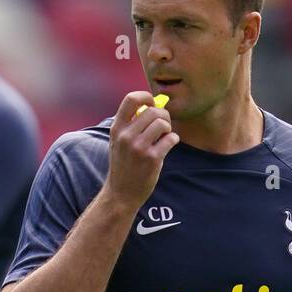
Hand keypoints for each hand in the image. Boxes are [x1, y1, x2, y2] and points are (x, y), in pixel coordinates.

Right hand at [105, 90, 179, 211]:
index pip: (131, 99)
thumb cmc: (123, 166)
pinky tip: (169, 144)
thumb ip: (130, 124)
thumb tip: (154, 104)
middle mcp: (126, 136)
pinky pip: (170, 139)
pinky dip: (173, 139)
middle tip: (164, 125)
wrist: (121, 194)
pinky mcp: (152, 159)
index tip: (152, 104)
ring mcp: (139, 148)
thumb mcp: (118, 142)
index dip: (146, 97)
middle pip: (153, 111)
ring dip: (168, 128)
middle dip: (163, 116)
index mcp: (117, 128)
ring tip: (165, 136)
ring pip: (162, 123)